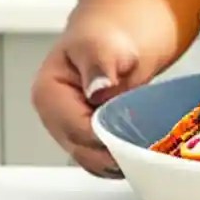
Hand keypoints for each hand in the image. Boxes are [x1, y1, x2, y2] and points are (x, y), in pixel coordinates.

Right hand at [30, 20, 161, 178]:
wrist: (116, 38)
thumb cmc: (105, 38)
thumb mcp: (102, 43)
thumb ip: (101, 64)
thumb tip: (99, 89)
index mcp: (48, 96)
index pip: (77, 130)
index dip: (108, 136)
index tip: (136, 134)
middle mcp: (55, 120)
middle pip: (85, 152)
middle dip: (117, 152)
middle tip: (150, 147)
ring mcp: (72, 134)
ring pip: (96, 161)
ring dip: (123, 159)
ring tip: (150, 149)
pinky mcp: (90, 141)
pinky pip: (106, 160)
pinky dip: (125, 158)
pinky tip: (145, 150)